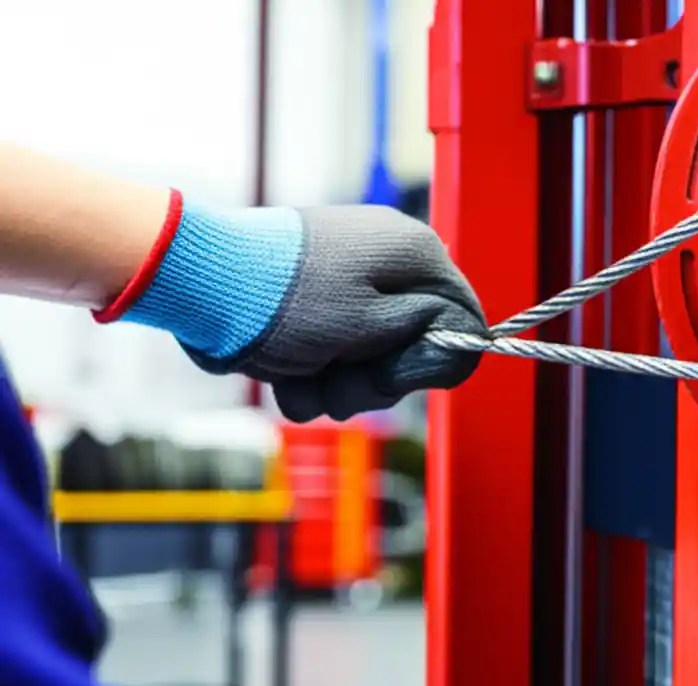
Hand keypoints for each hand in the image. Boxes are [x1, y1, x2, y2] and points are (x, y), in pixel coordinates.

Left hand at [98, 193, 486, 420]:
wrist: (195, 281)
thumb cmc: (288, 303)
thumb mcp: (374, 327)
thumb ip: (431, 337)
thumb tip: (467, 341)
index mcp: (414, 254)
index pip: (462, 320)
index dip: (432, 361)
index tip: (392, 374)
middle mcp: (386, 260)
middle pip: (412, 346)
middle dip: (374, 379)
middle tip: (340, 377)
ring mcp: (345, 280)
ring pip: (366, 359)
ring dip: (335, 384)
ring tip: (301, 373)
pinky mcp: (310, 301)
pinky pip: (328, 351)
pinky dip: (306, 373)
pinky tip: (281, 371)